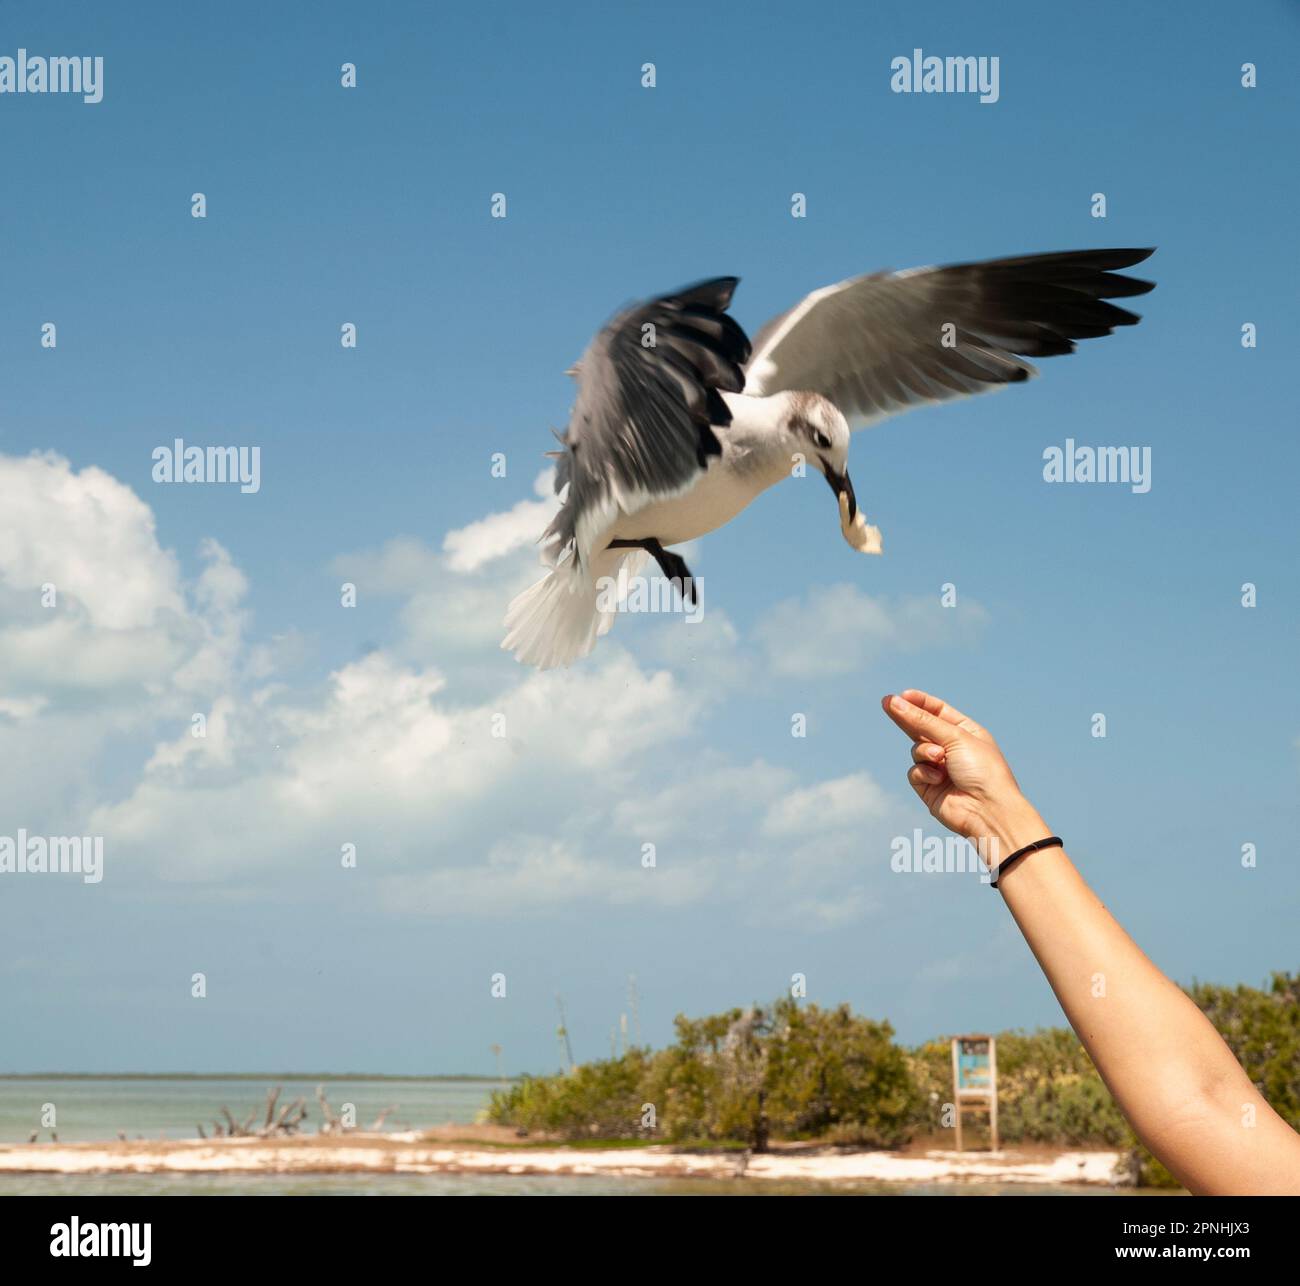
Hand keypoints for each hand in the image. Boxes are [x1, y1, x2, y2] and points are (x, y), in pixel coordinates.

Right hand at [880, 689, 1046, 851]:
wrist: (988, 811)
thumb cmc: (982, 770)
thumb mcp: (954, 737)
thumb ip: (921, 720)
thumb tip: (894, 702)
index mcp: (965, 732)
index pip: (937, 711)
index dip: (920, 702)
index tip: (902, 695)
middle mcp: (952, 749)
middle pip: (921, 728)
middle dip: (906, 717)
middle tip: (886, 702)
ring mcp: (940, 768)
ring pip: (915, 750)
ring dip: (924, 752)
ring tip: (939, 758)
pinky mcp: (929, 787)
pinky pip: (914, 772)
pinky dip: (924, 773)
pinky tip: (938, 779)